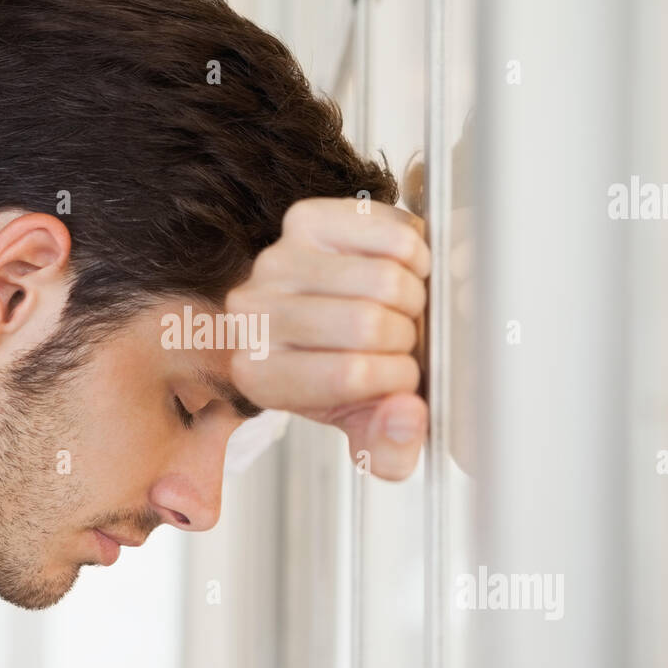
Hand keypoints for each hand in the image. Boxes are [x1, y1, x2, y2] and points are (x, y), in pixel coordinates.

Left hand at [226, 197, 428, 480]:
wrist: (337, 312)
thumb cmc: (346, 370)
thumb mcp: (368, 427)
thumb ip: (390, 448)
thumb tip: (406, 416)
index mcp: (259, 376)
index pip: (351, 374)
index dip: (397, 377)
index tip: (401, 377)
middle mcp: (252, 314)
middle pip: (369, 323)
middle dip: (406, 337)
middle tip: (400, 340)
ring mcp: (276, 260)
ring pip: (384, 278)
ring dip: (413, 298)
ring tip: (398, 309)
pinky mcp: (305, 219)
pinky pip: (392, 235)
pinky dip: (415, 257)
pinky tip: (398, 273)